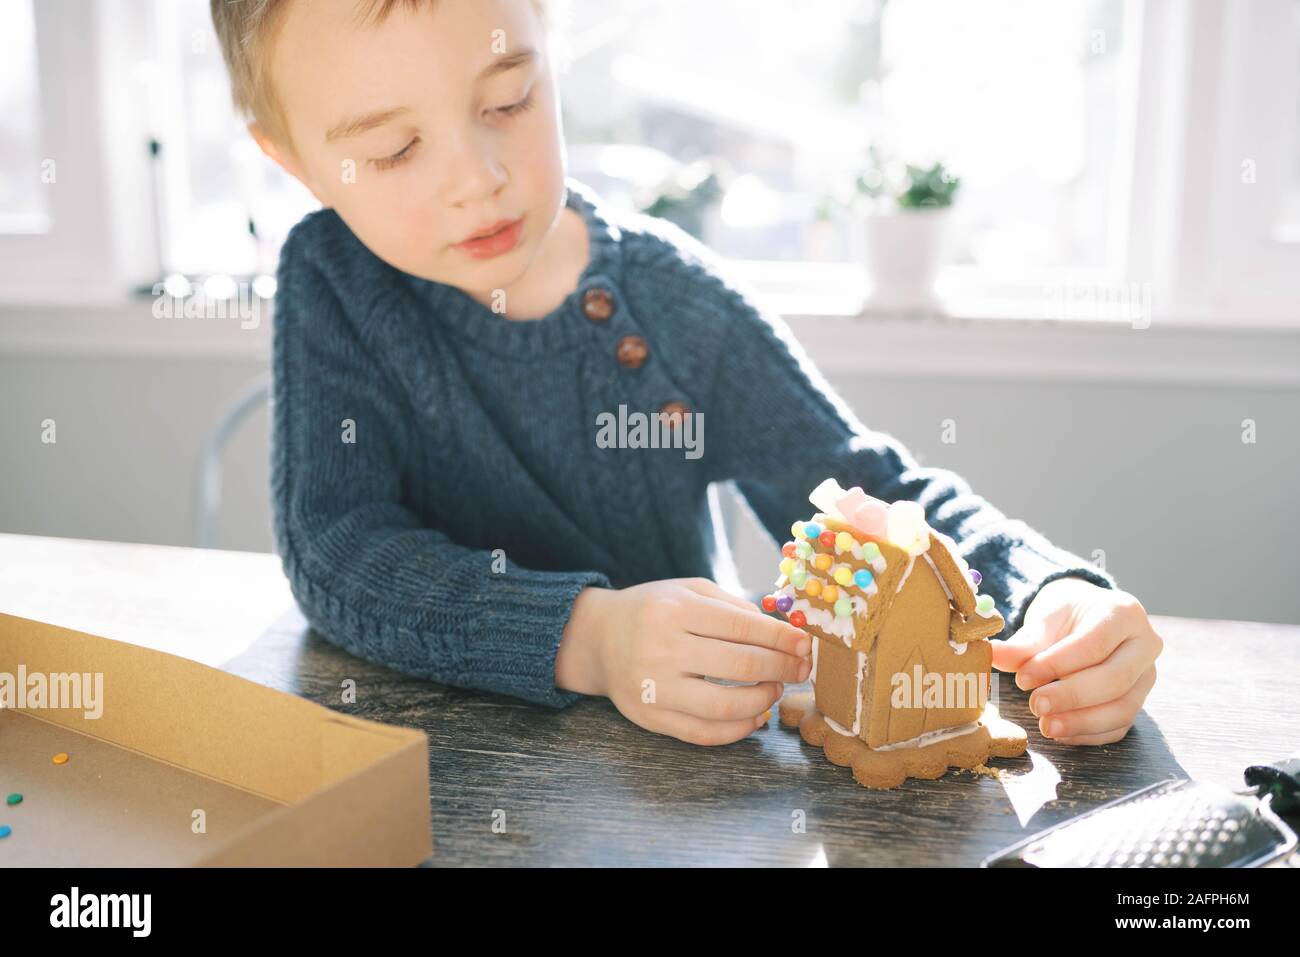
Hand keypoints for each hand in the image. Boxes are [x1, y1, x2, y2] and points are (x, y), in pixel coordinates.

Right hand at [557, 578, 810, 744]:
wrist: (599, 638)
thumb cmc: (654, 610)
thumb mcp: (689, 591)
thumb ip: (734, 608)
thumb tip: (785, 635)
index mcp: (674, 610)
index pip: (742, 627)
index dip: (781, 638)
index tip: (806, 644)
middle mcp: (662, 648)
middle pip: (740, 665)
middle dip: (782, 668)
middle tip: (802, 669)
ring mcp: (655, 688)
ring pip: (725, 706)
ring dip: (763, 700)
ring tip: (776, 688)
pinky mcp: (651, 718)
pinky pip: (704, 734)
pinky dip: (738, 729)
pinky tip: (755, 715)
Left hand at [990, 577, 1161, 744]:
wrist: (1089, 619)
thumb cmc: (1068, 616)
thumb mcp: (1046, 619)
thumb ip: (1023, 642)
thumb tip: (993, 656)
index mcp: (1124, 613)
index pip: (1094, 644)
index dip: (1058, 664)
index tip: (1023, 677)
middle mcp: (1145, 644)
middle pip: (1115, 679)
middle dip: (1072, 697)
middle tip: (1035, 705)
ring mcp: (1146, 676)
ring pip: (1123, 708)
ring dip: (1081, 722)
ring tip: (1046, 726)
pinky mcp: (1139, 701)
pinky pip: (1119, 726)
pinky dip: (1088, 734)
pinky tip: (1060, 733)